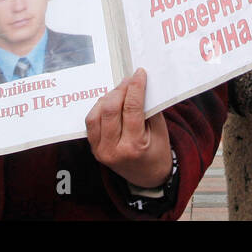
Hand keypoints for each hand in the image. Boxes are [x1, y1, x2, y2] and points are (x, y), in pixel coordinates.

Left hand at [86, 68, 170, 188]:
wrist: (147, 177)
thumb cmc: (156, 152)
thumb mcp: (160, 131)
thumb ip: (149, 108)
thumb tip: (139, 84)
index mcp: (134, 147)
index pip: (131, 109)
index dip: (135, 87)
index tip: (139, 74)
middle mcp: (113, 150)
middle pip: (110, 110)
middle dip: (120, 89)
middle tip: (129, 80)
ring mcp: (100, 150)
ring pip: (96, 114)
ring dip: (107, 97)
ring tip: (120, 91)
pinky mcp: (94, 148)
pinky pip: (91, 122)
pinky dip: (99, 108)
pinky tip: (109, 102)